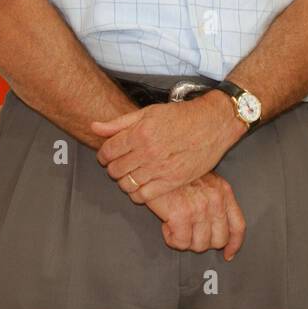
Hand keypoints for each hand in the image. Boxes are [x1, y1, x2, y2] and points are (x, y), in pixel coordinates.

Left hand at [92, 91, 244, 202]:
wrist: (213, 124)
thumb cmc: (181, 116)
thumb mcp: (149, 112)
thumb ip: (120, 123)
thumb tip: (95, 127)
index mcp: (140, 132)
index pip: (108, 151)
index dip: (103, 155)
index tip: (107, 156)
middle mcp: (148, 152)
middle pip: (115, 169)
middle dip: (113, 168)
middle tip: (120, 164)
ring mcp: (161, 168)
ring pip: (127, 184)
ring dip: (124, 181)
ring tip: (131, 174)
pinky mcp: (173, 181)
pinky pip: (144, 195)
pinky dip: (137, 194)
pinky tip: (142, 185)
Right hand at [145, 172, 246, 259]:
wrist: (156, 164)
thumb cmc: (177, 173)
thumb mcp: (205, 181)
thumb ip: (216, 200)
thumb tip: (219, 227)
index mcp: (223, 192)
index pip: (237, 225)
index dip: (234, 244)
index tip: (228, 253)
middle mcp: (215, 200)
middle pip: (219, 240)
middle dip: (203, 242)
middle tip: (190, 233)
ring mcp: (199, 208)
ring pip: (199, 245)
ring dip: (186, 240)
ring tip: (177, 226)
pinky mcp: (180, 215)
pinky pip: (180, 243)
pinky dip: (171, 238)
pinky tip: (167, 225)